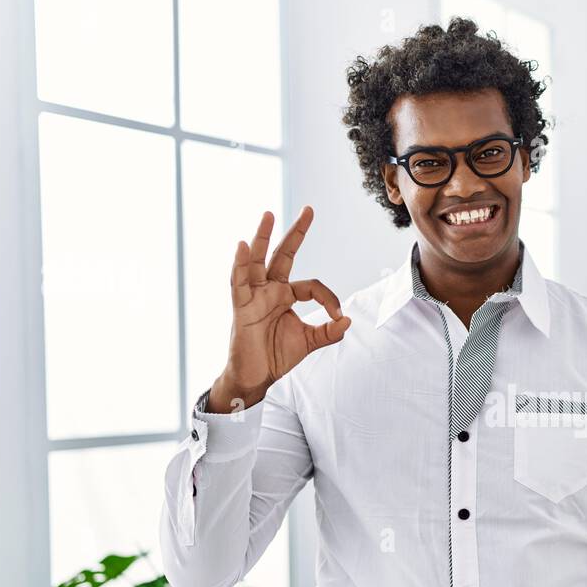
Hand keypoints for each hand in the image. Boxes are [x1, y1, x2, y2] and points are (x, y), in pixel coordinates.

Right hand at [207, 206, 350, 412]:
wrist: (256, 377)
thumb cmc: (276, 356)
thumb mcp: (308, 342)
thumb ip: (328, 332)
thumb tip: (348, 320)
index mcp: (286, 296)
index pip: (312, 285)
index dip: (328, 298)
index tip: (337, 316)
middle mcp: (269, 290)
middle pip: (283, 255)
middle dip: (296, 233)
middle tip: (309, 210)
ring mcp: (253, 296)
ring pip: (258, 261)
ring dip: (262, 238)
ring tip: (268, 215)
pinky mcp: (241, 307)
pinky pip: (238, 282)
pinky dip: (240, 264)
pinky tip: (243, 246)